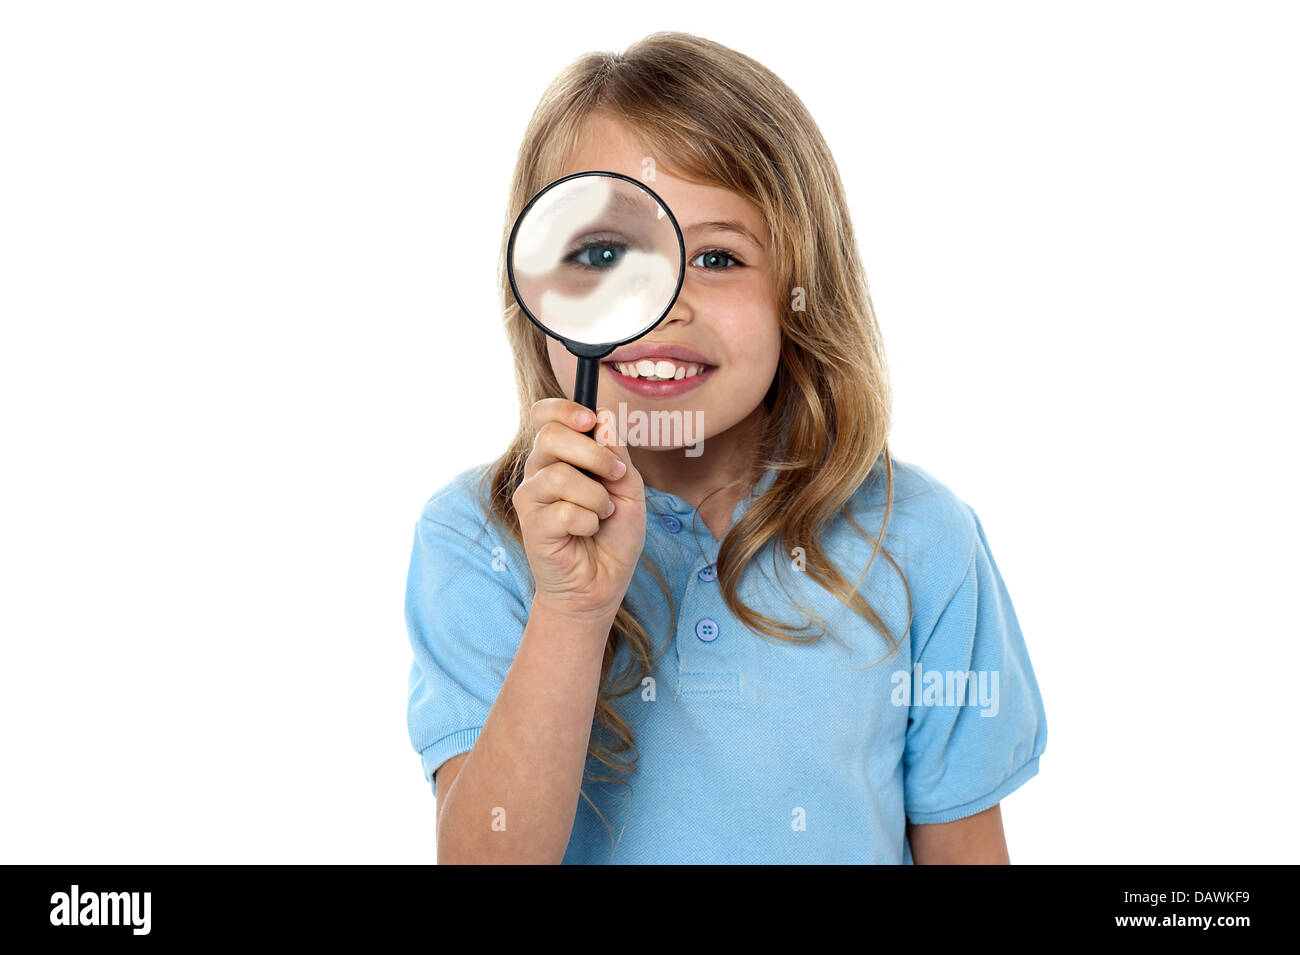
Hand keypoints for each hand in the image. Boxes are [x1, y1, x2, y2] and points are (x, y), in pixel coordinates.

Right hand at [512, 399, 645, 625]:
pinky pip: (564, 510)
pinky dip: (589, 521)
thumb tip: (603, 419)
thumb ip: (617, 454)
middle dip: (594, 454)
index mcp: (560, 455)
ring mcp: (532, 497)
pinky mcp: (532, 525)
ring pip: (560, 475)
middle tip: (616, 476)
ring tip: (604, 513)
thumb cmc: (613, 535)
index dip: (564, 409)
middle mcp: (539, 470)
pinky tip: (588, 531)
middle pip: (551, 436)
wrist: (603, 582)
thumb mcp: (630, 488)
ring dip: (597, 497)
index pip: (545, 415)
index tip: (591, 421)